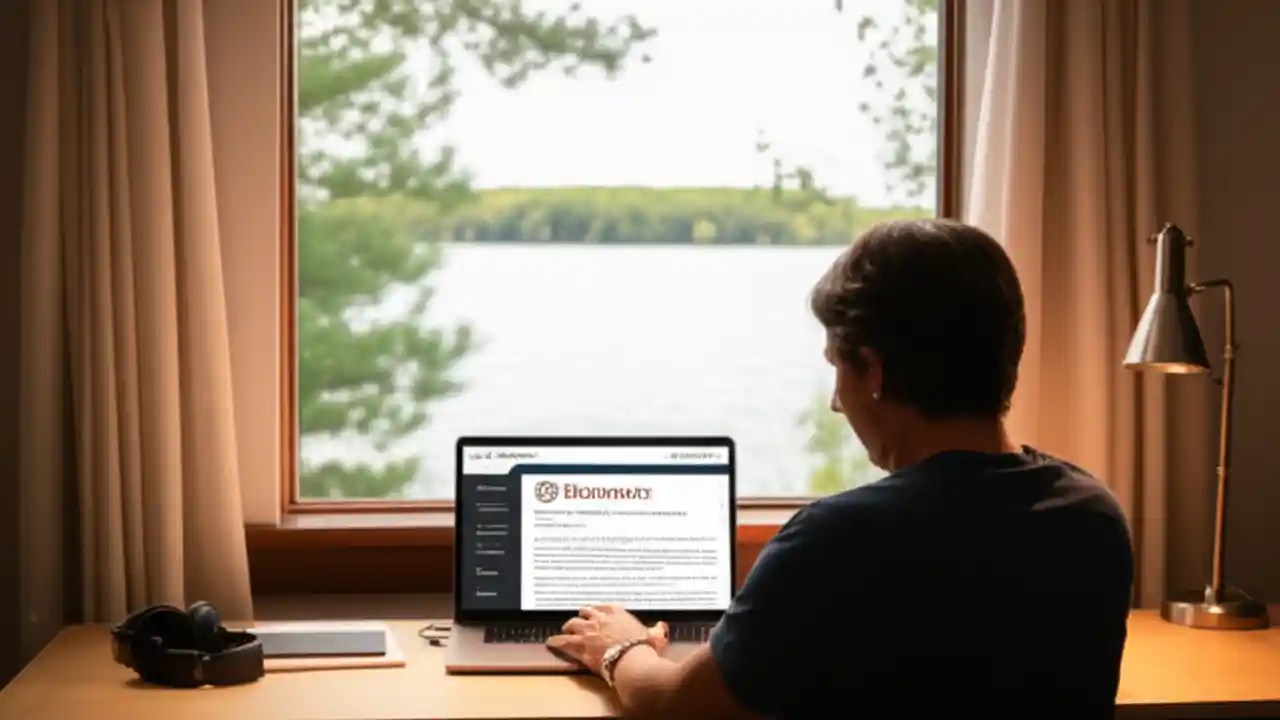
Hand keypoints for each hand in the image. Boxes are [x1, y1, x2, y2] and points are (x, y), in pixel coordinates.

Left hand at [546, 604, 668, 675]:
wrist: (632, 660)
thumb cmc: (643, 649)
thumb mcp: (654, 637)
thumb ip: (656, 630)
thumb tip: (661, 627)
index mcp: (616, 612)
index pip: (603, 606)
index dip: (598, 611)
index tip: (597, 613)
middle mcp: (599, 617)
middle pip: (584, 612)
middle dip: (581, 617)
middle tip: (579, 622)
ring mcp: (587, 630)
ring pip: (571, 624)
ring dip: (567, 627)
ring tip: (563, 630)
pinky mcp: (579, 645)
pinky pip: (563, 641)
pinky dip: (556, 641)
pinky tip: (551, 642)